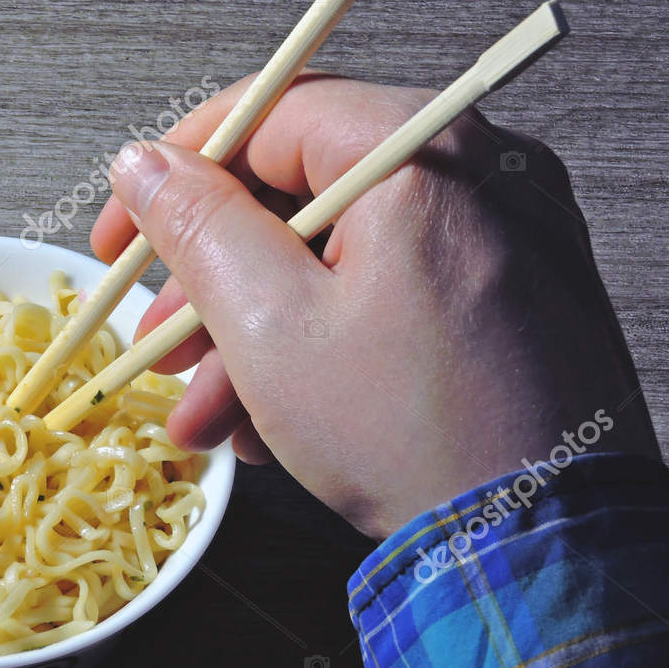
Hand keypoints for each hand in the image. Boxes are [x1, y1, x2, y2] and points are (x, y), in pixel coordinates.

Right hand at [94, 75, 659, 538]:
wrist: (542, 553)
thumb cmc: (414, 437)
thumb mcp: (270, 325)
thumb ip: (198, 226)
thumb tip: (146, 163)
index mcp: (425, 154)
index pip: (272, 114)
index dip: (180, 171)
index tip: (125, 231)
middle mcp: (485, 174)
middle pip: (305, 192)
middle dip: (217, 279)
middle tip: (163, 341)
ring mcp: (511, 238)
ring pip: (346, 254)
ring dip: (261, 329)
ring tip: (209, 412)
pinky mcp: (519, 300)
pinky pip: (397, 293)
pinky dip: (330, 343)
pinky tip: (276, 418)